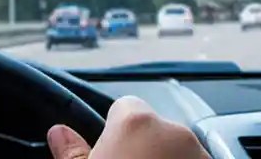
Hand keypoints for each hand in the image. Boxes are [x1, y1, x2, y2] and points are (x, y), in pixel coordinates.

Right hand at [47, 96, 209, 157]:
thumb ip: (72, 154)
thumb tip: (59, 133)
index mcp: (136, 125)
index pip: (124, 107)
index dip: (113, 133)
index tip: (108, 156)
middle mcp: (175, 134)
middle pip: (154, 132)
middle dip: (143, 152)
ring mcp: (201, 157)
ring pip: (179, 154)